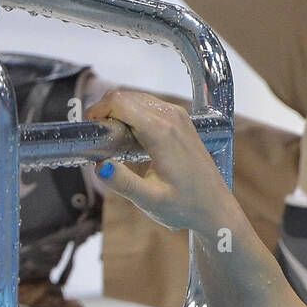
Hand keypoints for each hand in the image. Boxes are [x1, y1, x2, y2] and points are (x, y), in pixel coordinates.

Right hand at [85, 89, 236, 235]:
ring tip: (114, 143)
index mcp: (162, 132)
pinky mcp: (181, 120)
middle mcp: (171, 117)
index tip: (90, 130)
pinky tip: (132, 141)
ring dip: (119, 114)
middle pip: (125, 97)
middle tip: (100, 141)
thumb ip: (123, 183)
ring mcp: (179, 116)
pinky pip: (149, 106)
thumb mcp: (150, 200)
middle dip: (106, 113)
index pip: (118, 102)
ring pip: (136, 99)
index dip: (97, 111)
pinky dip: (134, 116)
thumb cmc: (186, 207)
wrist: (216, 209)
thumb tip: (99, 165)